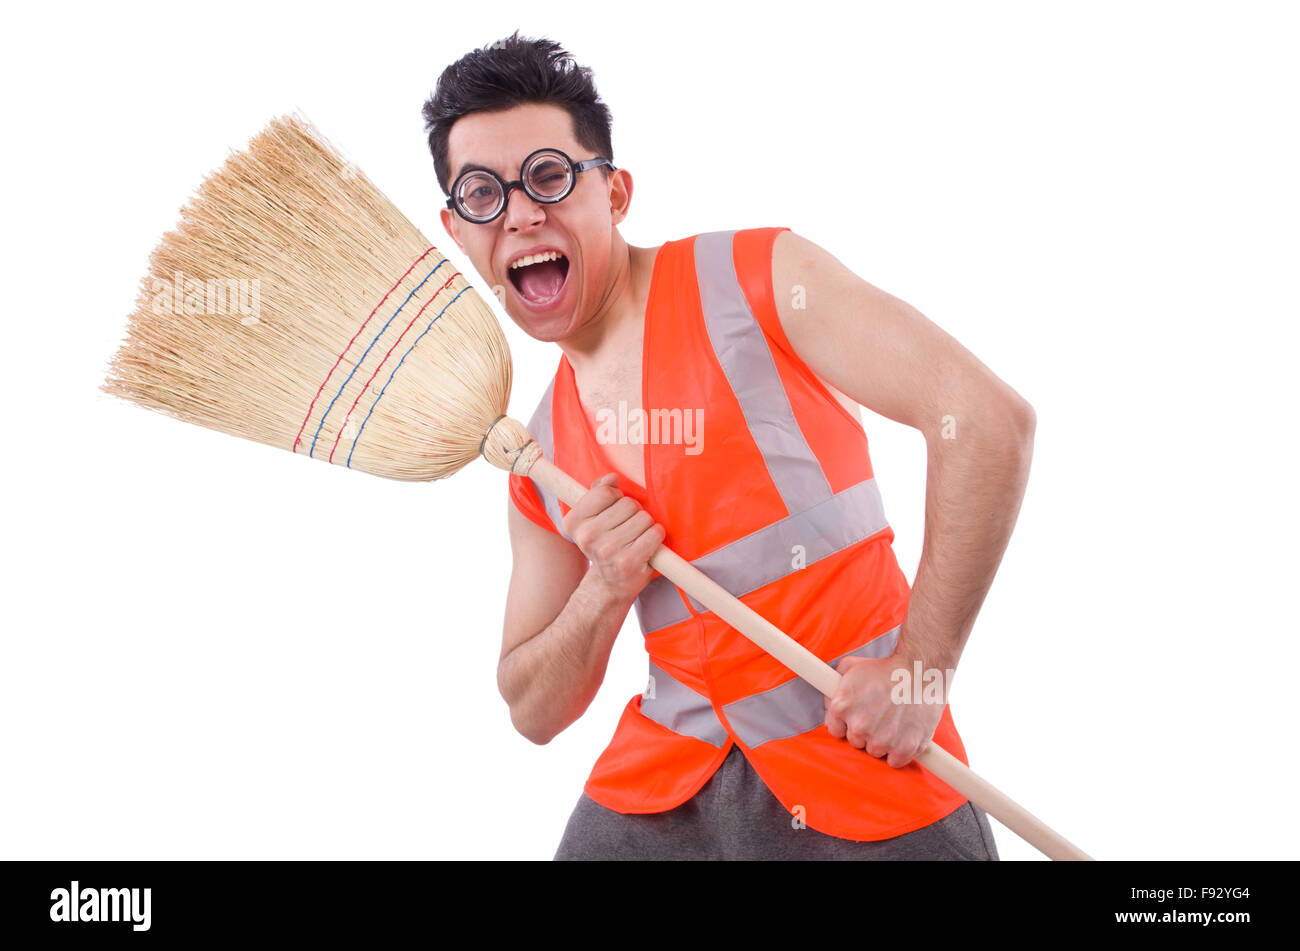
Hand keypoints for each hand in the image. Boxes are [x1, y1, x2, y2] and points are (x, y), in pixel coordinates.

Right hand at [562, 473, 665, 603]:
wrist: (610, 584)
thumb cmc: (605, 545)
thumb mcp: (594, 519)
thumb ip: (599, 492)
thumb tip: (612, 478)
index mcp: (574, 522)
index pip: (604, 492)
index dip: (616, 498)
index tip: (614, 511)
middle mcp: (588, 536)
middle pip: (628, 504)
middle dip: (634, 513)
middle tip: (627, 529)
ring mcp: (608, 550)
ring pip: (643, 517)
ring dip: (646, 526)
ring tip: (636, 539)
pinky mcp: (629, 562)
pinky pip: (654, 533)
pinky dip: (656, 537)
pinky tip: (646, 547)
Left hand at [823, 651, 948, 768]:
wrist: (921, 670)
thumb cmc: (885, 667)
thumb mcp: (851, 666)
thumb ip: (833, 683)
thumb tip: (827, 697)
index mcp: (841, 707)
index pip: (835, 730)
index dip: (847, 723)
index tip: (857, 717)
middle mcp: (859, 726)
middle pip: (856, 742)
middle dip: (865, 731)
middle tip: (879, 716)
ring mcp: (881, 739)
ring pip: (875, 752)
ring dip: (882, 742)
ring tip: (893, 722)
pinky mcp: (904, 748)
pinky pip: (894, 762)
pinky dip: (899, 752)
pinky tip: (903, 735)